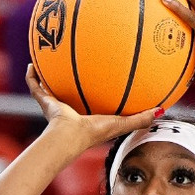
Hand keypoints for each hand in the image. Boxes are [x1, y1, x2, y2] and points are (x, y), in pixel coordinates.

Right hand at [25, 65, 161, 143]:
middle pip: (69, 89)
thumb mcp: (121, 123)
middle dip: (70, 78)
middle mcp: (70, 107)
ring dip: (48, 74)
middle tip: (73, 62)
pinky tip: (32, 62)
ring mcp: (55, 104)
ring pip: (50, 86)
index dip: (95, 89)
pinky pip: (36, 86)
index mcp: (87, 112)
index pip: (92, 98)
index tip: (99, 75)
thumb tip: (162, 111)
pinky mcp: (44, 101)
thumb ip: (141, 118)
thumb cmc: (94, 132)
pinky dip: (32, 75)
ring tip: (47, 58)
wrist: (69, 137)